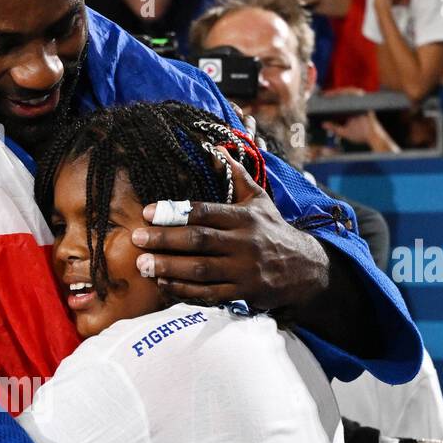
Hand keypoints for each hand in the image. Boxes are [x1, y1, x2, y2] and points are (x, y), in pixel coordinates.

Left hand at [132, 146, 328, 311]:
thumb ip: (236, 176)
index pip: (204, 212)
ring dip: (168, 267)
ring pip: (200, 269)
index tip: (147, 212)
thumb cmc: (273, 230)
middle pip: (198, 240)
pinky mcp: (243, 293)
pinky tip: (163, 284)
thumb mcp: (259, 200)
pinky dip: (183, 290)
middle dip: (164, 239)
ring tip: (142, 265)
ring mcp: (243, 270)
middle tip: (136, 238)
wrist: (305, 268)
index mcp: (244, 217)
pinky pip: (208, 293)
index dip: (174, 212)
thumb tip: (216, 149)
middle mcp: (243, 242)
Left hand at [320, 87, 399, 152]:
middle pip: (344, 94)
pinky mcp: (364, 102)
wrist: (373, 138)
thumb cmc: (361, 135)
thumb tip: (323, 124)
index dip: (332, 97)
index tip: (320, 98)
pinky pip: (354, 94)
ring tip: (327, 95)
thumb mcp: (344, 132)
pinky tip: (337, 94)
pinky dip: (346, 93)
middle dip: (332, 93)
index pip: (341, 100)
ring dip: (338, 92)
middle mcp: (357, 104)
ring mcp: (362, 102)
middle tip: (321, 95)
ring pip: (348, 92)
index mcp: (352, 109)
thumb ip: (334, 128)